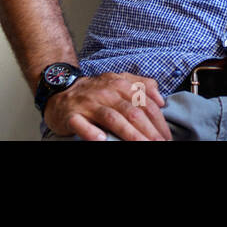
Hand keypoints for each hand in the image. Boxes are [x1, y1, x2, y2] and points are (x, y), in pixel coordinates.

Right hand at [43, 72, 171, 140]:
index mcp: (120, 84)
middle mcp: (106, 92)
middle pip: (132, 112)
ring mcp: (88, 103)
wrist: (60, 88)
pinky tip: (102, 140)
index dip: (158, 121)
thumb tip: (160, 100)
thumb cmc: (94, 91)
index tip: (167, 137)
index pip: (144, 103)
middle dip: (148, 131)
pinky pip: (81, 125)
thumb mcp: (119, 81)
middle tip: (159, 144)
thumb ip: (141, 86)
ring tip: (142, 146)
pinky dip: (92, 133)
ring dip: (129, 134)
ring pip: (112, 118)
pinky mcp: (71, 115)